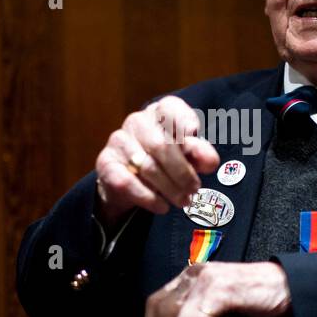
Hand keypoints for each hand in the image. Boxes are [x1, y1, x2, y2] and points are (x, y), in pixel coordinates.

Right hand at [94, 95, 219, 226]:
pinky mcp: (106, 163)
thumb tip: (210, 161)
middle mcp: (137, 121)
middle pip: (162, 145)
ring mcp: (119, 141)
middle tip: (194, 189)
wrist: (127, 180)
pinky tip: (162, 206)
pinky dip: (149, 198)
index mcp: (160, 111)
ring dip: (170, 188)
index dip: (186, 126)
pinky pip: (128, 183)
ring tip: (183, 201)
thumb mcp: (186, 154)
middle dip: (182, 171)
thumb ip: (200, 153)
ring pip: (148, 167)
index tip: (196, 144)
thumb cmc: (164, 161)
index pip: (172, 109)